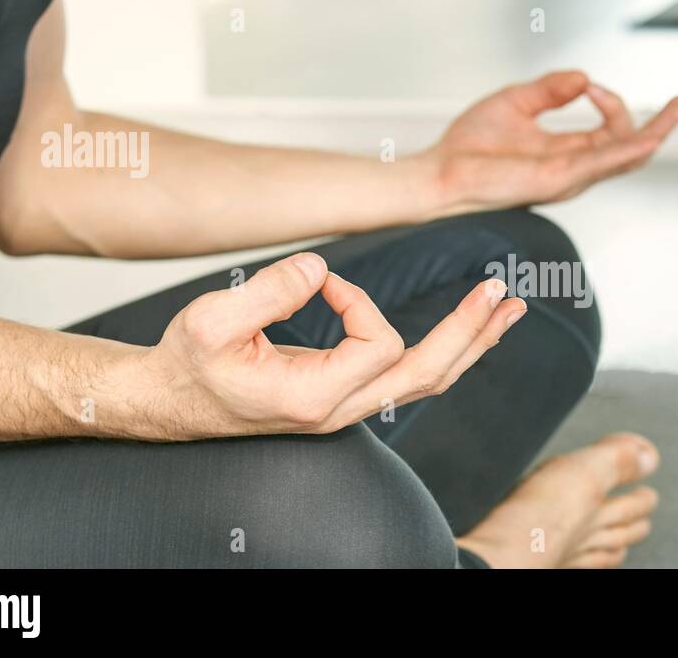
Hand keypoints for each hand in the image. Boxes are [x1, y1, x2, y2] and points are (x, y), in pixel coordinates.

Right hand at [141, 252, 525, 438]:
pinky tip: (465, 329)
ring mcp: (347, 408)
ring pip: (428, 380)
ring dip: (470, 342)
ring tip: (505, 310)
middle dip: (470, 331)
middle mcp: (340, 410)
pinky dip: (445, 349)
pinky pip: (409, 376)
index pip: (377, 342)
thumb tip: (321, 267)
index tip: (322, 281)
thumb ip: (268, 291)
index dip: (359, 300)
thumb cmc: (189, 363)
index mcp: (313, 397)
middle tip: (504, 293)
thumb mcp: (211, 320)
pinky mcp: (346, 396)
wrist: (171, 400)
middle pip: (429, 374)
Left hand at [429, 70, 677, 209]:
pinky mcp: (558, 179)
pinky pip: (603, 165)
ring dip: (656, 133)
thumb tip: (584, 76)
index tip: (586, 83)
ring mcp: (570, 176)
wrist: (441, 172)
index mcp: (566, 151)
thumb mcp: (515, 103)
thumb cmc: (470, 146)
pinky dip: (629, 149)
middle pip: (631, 149)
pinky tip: (648, 136)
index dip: (610, 100)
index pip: (611, 131)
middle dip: (659, 124)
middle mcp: (575, 168)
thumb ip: (551, 90)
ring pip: (627, 158)